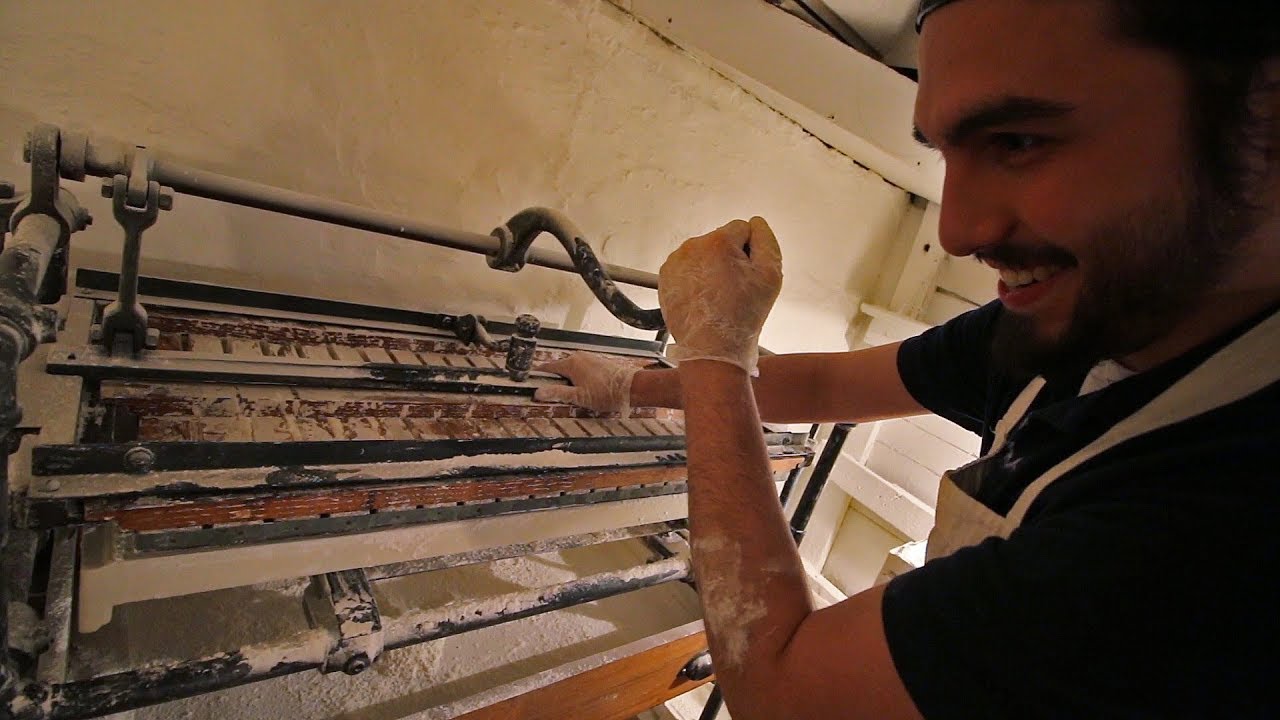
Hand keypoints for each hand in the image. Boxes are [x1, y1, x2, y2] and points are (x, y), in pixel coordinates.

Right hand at [533, 353, 639, 414]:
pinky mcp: (598, 362)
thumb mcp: (578, 397)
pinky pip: (582, 369)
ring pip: (571, 369)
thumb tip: (537, 393)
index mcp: (570, 363)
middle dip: (555, 380)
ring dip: (568, 380)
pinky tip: (584, 389)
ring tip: (570, 395)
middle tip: (552, 395)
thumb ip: (557, 394)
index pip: (548, 367)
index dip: (539, 376)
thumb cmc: (605, 393)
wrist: (630, 387)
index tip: (532, 382)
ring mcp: (589, 358)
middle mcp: (578, 357)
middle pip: (559, 368)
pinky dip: (579, 378)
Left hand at [659, 217, 782, 374]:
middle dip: (730, 260)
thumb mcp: (771, 275)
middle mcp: (691, 248)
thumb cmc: (740, 317)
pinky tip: (705, 300)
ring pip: (704, 256)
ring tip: (719, 297)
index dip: (750, 253)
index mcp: (716, 242)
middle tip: (735, 290)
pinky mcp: (666, 279)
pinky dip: (697, 281)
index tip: (747, 276)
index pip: (743, 228)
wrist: (712, 350)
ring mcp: (675, 263)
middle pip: (721, 241)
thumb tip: (756, 223)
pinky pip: (689, 270)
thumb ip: (766, 240)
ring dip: (713, 269)